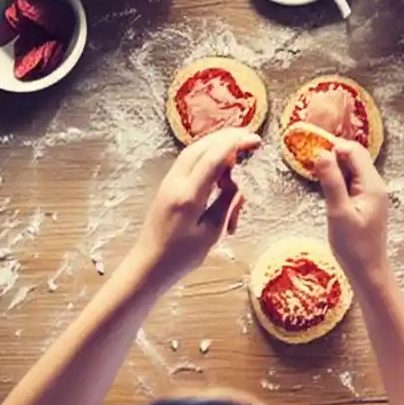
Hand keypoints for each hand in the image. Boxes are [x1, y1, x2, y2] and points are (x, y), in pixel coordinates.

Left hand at [129, 128, 261, 286]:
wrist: (148, 266)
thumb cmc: (181, 257)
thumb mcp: (212, 232)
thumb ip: (226, 203)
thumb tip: (236, 182)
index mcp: (188, 196)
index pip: (214, 158)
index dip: (236, 144)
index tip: (255, 141)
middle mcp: (176, 182)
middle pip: (202, 147)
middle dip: (227, 138)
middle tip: (249, 139)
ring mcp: (169, 182)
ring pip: (194, 151)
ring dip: (217, 147)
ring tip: (238, 152)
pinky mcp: (168, 186)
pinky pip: (190, 162)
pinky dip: (207, 157)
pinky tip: (221, 166)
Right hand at [314, 139, 390, 283]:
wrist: (368, 271)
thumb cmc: (353, 246)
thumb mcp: (338, 213)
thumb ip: (331, 182)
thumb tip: (321, 153)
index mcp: (372, 184)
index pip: (354, 151)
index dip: (333, 146)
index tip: (310, 148)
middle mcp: (375, 184)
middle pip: (354, 156)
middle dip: (333, 153)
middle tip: (309, 157)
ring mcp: (372, 193)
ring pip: (352, 168)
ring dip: (334, 166)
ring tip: (314, 171)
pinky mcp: (366, 201)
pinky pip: (352, 180)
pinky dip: (338, 178)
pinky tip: (325, 185)